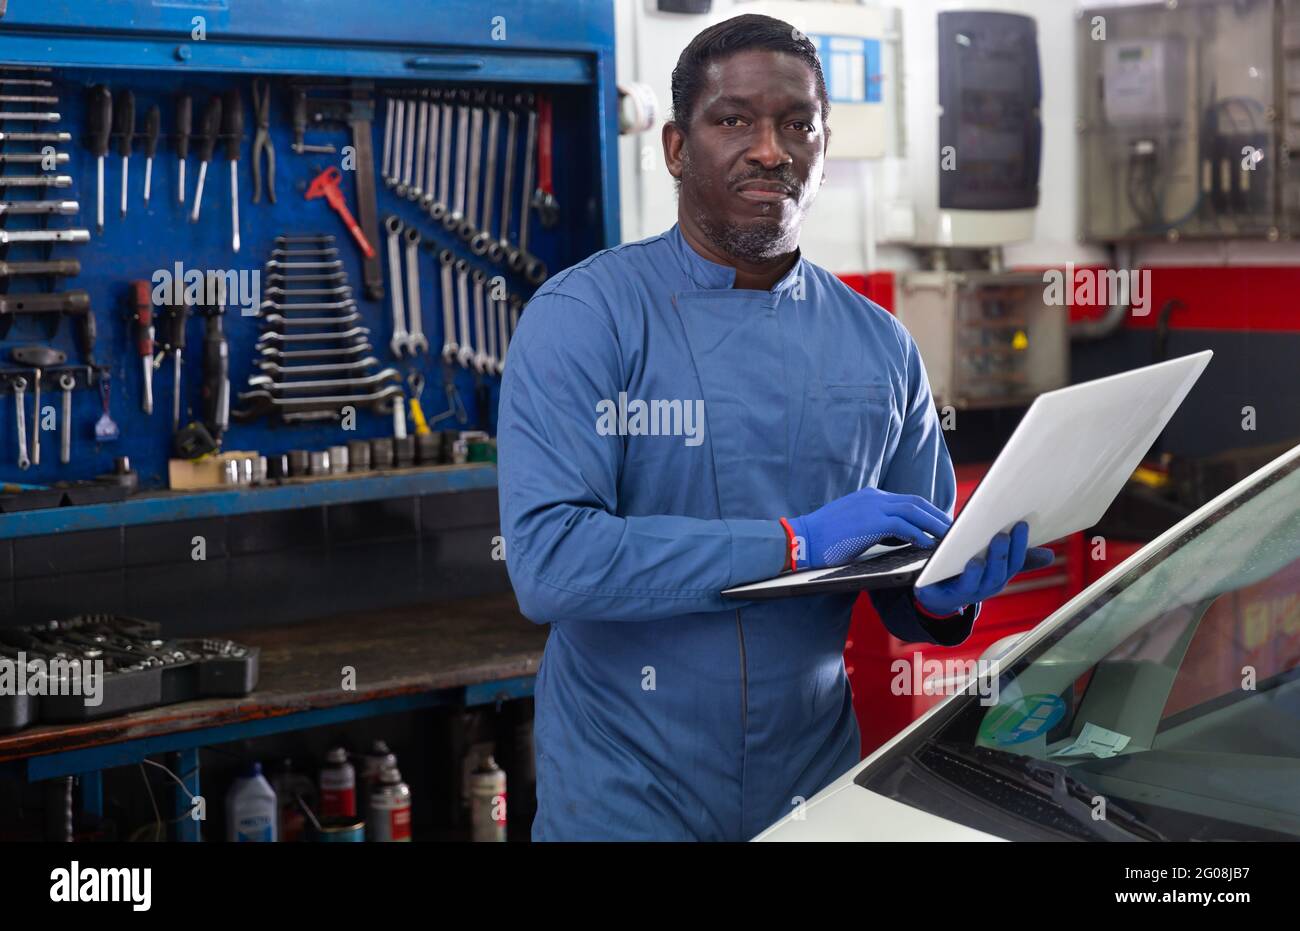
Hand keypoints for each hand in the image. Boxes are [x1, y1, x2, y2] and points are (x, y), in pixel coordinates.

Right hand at [785, 487, 950, 569]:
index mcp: (870, 497)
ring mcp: (873, 507)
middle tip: (953, 529)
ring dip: (934, 524)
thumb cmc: (823, 539)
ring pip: (915, 511)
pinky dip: (919, 534)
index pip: (906, 501)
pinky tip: (927, 544)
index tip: (939, 523)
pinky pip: (904, 526)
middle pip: (916, 503)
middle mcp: (874, 497)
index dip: (926, 512)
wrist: (801, 539)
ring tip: (948, 537)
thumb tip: (894, 537)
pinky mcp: (871, 522)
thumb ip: (873, 526)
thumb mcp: (852, 526)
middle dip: (937, 515)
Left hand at [913, 521, 1053, 616]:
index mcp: (1000, 575)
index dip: (1020, 544)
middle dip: (1005, 551)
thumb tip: (1050, 556)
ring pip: (986, 579)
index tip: (1022, 524)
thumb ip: (1017, 558)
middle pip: (1002, 570)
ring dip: (991, 562)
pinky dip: (970, 574)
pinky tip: (973, 562)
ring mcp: (972, 592)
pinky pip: (964, 586)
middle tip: (1005, 532)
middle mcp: (990, 586)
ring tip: (993, 544)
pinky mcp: (952, 595)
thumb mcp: (991, 563)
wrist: (937, 594)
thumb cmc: (966, 572)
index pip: (1016, 561)